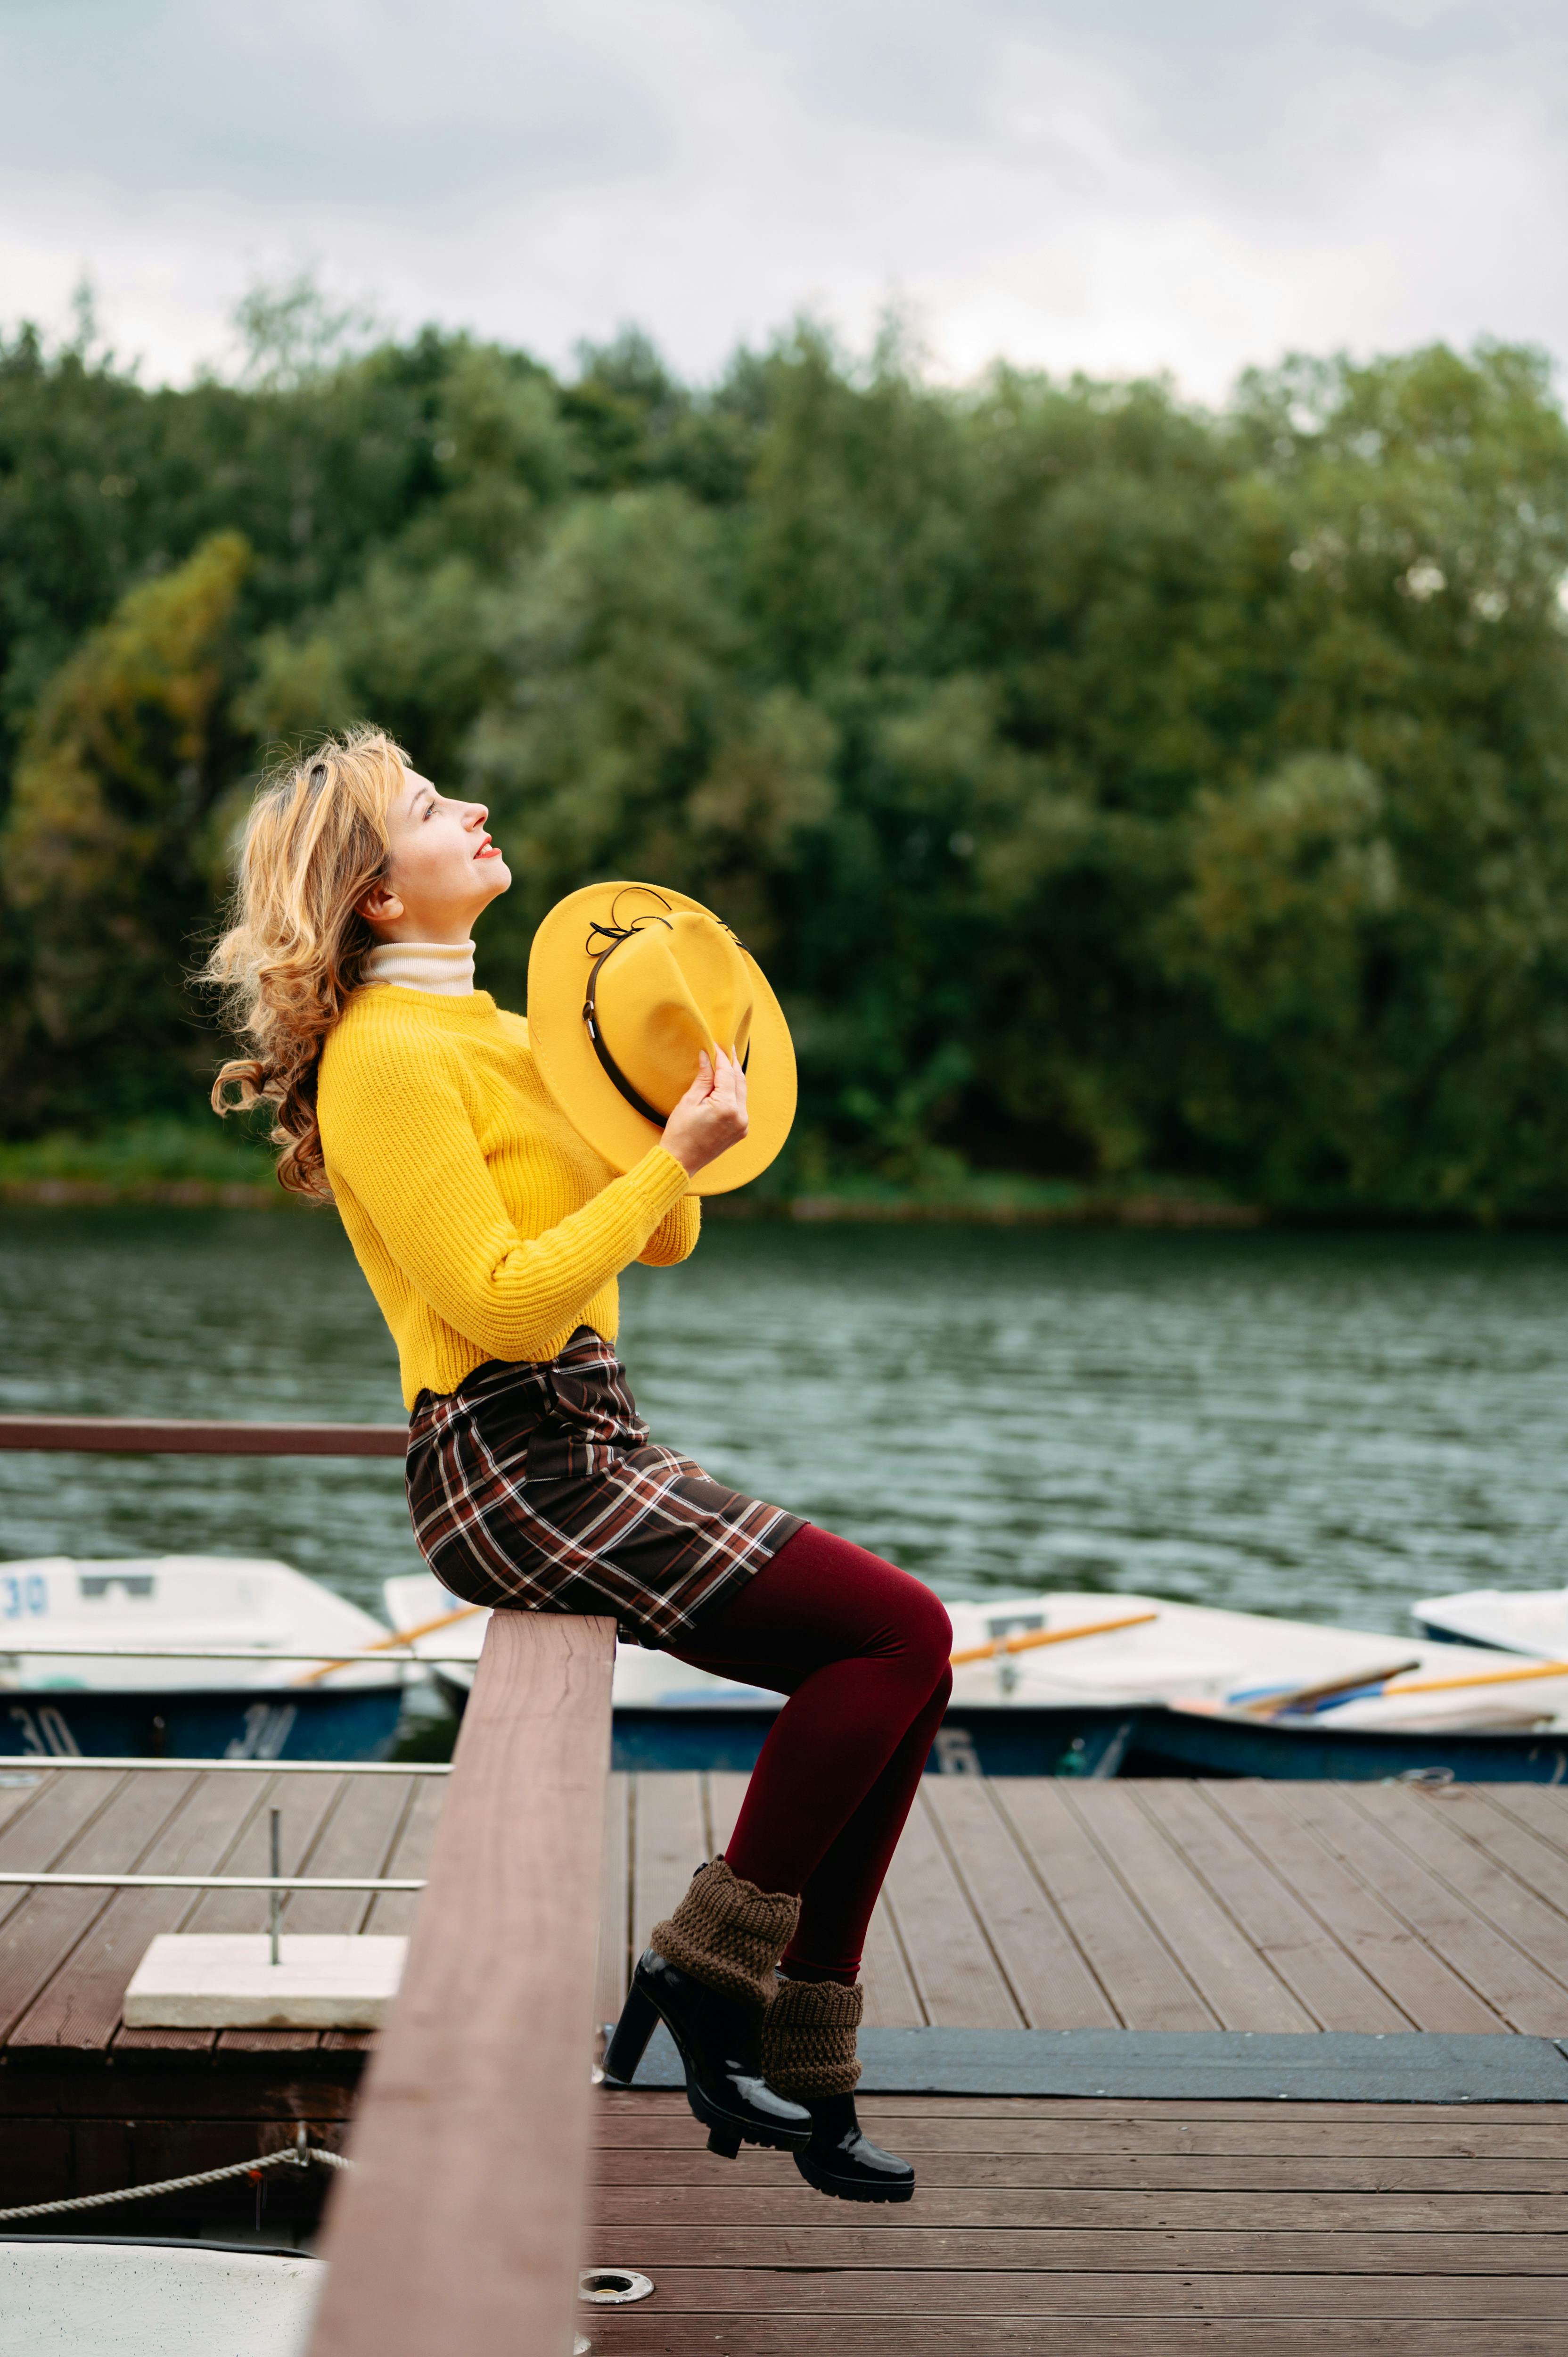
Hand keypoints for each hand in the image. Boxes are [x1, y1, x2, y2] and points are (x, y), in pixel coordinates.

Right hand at [661, 1046, 748, 1177]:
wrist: (681, 1161)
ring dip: (735, 1077)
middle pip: (740, 1081)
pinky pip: (741, 1105)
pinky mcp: (741, 1130)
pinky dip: (734, 1092)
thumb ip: (703, 1078)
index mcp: (726, 1107)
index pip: (727, 1073)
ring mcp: (743, 1124)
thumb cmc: (680, 1133)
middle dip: (732, 1064)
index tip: (716, 1045)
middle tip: (726, 1048)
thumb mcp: (689, 1101)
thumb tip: (708, 1057)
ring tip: (726, 1063)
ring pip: (742, 1092)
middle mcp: (740, 1115)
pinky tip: (727, 1084)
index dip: (722, 1057)